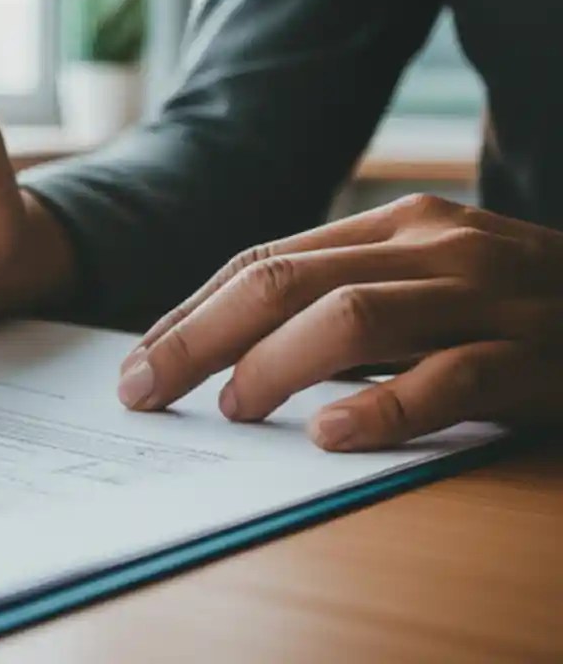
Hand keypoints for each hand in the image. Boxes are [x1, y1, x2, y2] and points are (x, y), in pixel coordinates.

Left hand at [117, 194, 562, 450]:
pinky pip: (446, 379)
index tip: (139, 361)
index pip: (263, 261)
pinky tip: (330, 436)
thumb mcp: (421, 282)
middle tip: (144, 390)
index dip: (192, 313)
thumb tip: (231, 359)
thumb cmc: (510, 306)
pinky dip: (381, 409)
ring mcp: (480, 296)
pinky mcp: (530, 355)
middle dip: (198, 338)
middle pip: (282, 283)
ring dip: (271, 367)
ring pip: (349, 318)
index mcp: (390, 227)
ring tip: (231, 410)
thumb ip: (341, 303)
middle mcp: (426, 247)